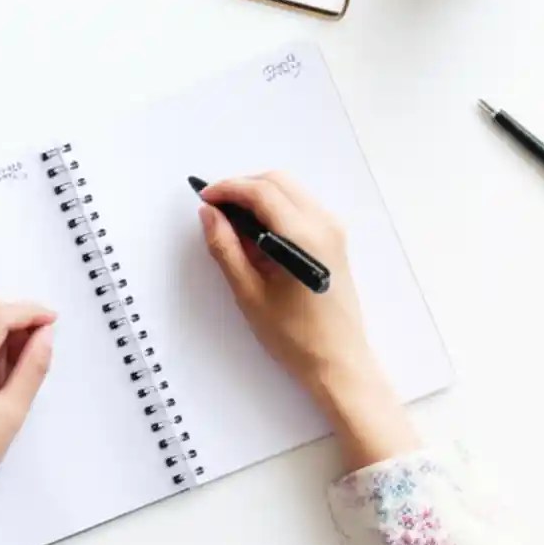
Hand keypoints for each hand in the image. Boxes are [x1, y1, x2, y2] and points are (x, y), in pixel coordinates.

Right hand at [199, 173, 419, 470]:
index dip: (228, 188)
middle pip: (277, 182)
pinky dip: (276, 210)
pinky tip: (258, 237)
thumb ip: (226, 248)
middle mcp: (323, 223)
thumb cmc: (294, 336)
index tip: (204, 199)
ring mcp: (333, 229)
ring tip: (233, 226)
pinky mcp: (335, 240)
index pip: (261, 191)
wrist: (339, 362)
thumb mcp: (249, 293)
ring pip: (290, 191)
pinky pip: (301, 207)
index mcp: (303, 235)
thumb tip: (209, 214)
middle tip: (215, 210)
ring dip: (259, 197)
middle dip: (243, 188)